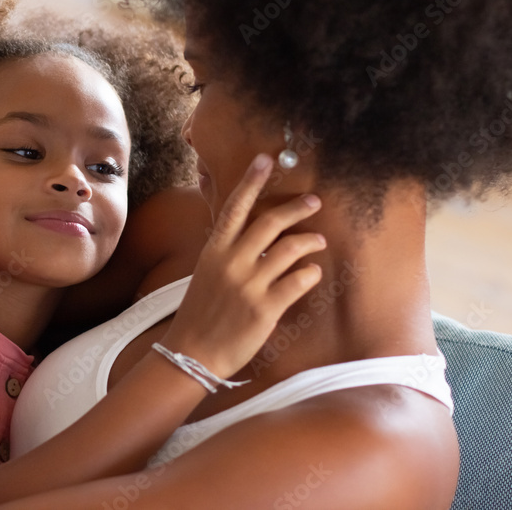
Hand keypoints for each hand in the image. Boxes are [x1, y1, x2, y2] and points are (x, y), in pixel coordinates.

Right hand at [161, 154, 325, 377]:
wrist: (192, 352)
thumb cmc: (201, 312)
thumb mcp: (207, 273)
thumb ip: (228, 252)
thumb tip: (254, 234)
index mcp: (214, 251)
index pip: (234, 207)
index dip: (250, 182)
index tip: (265, 160)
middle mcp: (231, 263)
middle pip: (269, 223)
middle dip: (296, 208)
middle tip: (314, 202)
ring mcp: (248, 285)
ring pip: (289, 250)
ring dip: (310, 242)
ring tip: (319, 242)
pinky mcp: (265, 308)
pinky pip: (298, 281)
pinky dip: (310, 274)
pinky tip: (312, 273)